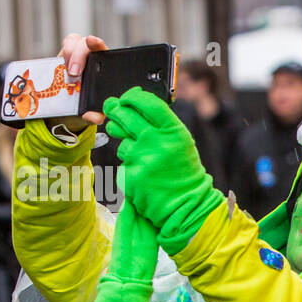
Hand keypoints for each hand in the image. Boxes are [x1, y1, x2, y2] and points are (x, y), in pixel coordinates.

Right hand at [52, 33, 107, 129]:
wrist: (74, 104)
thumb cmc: (90, 104)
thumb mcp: (94, 111)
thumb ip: (95, 114)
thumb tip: (95, 118)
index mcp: (104, 65)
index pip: (103, 49)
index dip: (97, 43)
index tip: (93, 41)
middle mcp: (92, 56)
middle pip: (85, 44)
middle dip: (78, 56)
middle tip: (74, 73)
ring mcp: (78, 53)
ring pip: (72, 42)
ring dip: (68, 54)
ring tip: (68, 72)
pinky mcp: (65, 55)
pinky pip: (63, 48)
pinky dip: (60, 56)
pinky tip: (60, 68)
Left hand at [103, 87, 223, 254]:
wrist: (187, 204)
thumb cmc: (182, 171)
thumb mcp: (180, 142)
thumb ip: (158, 123)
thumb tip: (126, 102)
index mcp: (174, 131)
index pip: (147, 103)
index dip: (132, 97)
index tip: (127, 98)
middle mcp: (158, 142)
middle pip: (126, 115)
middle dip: (116, 110)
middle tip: (114, 110)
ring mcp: (143, 158)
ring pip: (122, 140)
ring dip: (126, 144)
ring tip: (144, 155)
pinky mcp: (132, 174)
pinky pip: (123, 161)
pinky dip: (131, 164)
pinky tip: (144, 172)